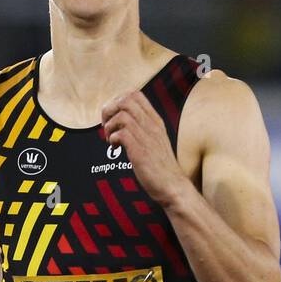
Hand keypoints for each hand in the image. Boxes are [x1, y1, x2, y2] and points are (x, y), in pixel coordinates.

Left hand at [101, 91, 187, 206]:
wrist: (173, 187)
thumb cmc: (161, 168)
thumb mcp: (154, 143)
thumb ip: (141, 131)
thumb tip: (121, 127)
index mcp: (155, 121)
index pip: (135, 94)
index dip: (117, 101)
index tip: (113, 118)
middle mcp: (152, 125)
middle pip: (126, 99)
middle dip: (109, 110)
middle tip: (107, 127)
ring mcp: (147, 137)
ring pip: (122, 115)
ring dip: (109, 126)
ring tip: (110, 140)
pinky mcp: (140, 151)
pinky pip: (121, 133)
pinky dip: (112, 139)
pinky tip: (115, 149)